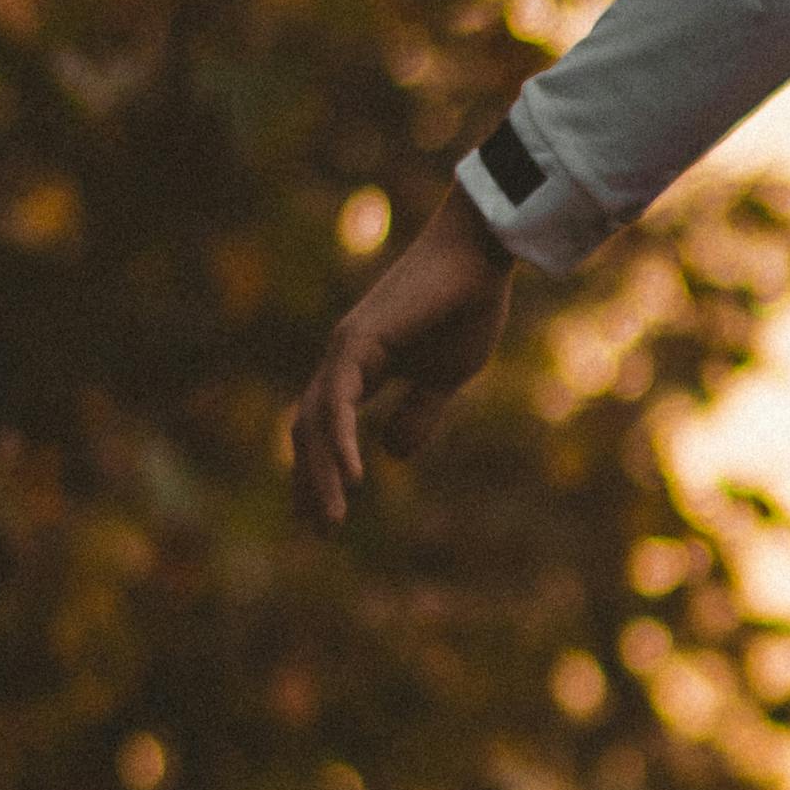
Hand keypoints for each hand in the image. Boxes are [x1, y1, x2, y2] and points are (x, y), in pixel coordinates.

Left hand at [292, 190, 512, 525]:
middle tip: (319, 533)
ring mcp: (344, 350)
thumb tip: (393, 454)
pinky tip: (351, 478)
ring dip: (321, 476)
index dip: (320, 472)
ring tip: (331, 521)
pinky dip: (340, 442)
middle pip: (309, 432)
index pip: (326, 428)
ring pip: (317, 424)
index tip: (322, 518)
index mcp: (360, 368)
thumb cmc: (467, 306)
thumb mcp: (445, 377)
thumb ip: (419, 412)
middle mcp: (342, 360)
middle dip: (310, 484)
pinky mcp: (358, 342)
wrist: (479, 256)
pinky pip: (338, 403)